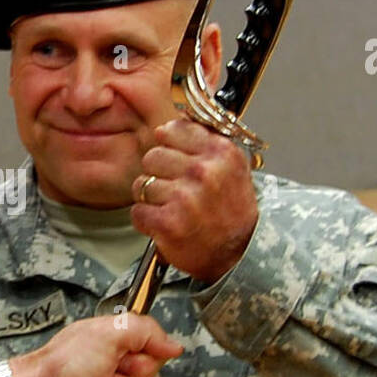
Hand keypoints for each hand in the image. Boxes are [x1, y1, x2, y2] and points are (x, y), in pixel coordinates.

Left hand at [131, 118, 257, 284]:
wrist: (239, 254)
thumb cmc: (232, 212)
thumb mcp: (232, 168)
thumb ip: (204, 142)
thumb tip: (171, 123)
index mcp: (220, 153)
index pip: (173, 129)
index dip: (167, 145)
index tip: (174, 158)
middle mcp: (204, 172)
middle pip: (152, 156)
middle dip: (157, 174)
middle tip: (173, 190)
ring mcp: (185, 198)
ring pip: (142, 184)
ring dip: (150, 199)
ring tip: (171, 209)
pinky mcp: (168, 223)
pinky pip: (138, 211)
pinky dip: (146, 221)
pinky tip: (164, 224)